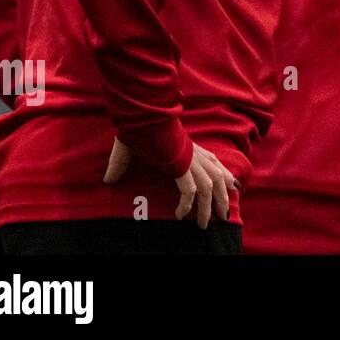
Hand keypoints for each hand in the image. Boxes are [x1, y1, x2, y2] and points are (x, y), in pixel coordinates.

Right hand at [102, 137, 238, 228]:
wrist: (142, 116)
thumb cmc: (137, 128)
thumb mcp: (132, 148)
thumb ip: (122, 165)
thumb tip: (107, 180)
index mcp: (188, 148)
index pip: (213, 161)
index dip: (222, 174)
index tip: (232, 185)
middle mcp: (194, 154)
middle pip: (216, 177)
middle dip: (221, 196)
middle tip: (223, 214)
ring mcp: (189, 160)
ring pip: (208, 187)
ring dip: (207, 207)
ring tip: (204, 224)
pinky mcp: (181, 166)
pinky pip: (190, 191)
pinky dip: (187, 204)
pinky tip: (179, 215)